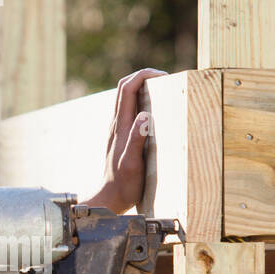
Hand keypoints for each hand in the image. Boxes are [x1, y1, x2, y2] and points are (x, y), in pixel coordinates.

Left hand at [83, 67, 167, 213]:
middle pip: (124, 87)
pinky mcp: (121, 136)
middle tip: (165, 79)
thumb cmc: (123, 185)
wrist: (109, 198)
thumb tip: (144, 115)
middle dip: (143, 76)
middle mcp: (117, 124)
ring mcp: (117, 129)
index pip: (127, 89)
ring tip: (163, 90)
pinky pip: (129, 109)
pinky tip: (155, 110)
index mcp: (120, 127)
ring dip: (142, 86)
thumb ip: (136, 140)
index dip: (143, 75)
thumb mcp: (132, 165)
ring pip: (125, 97)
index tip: (163, 76)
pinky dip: (142, 100)